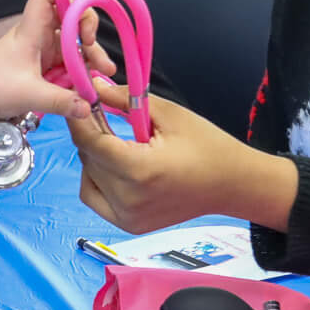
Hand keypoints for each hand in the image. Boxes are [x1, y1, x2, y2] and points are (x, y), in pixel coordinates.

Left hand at [0, 0, 115, 122]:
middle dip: (88, 26)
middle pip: (69, 16)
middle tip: (93, 45)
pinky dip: (81, 68)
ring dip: (90, 53)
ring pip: (73, 41)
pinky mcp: (44, 65)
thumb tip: (88, 108)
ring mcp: (42, 50)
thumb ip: (61, 101)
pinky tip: (91, 83)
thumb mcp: (28, 95)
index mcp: (31, 30)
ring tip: (105, 71)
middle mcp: (39, 34)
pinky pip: (69, 60)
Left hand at [68, 87, 296, 233]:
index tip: (77, 100)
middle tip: (103, 115)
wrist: (232, 184)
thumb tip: (93, 84)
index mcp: (139, 170)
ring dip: (94, 157)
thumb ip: (124, 99)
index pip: (89, 141)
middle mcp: (129, 199)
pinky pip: (95, 198)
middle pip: (88, 158)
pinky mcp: (129, 225)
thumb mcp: (168, 114)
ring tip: (118, 143)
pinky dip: (97, 179)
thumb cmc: (206, 145)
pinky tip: (116, 165)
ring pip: (88, 177)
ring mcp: (127, 217)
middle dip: (91, 134)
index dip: (79, 118)